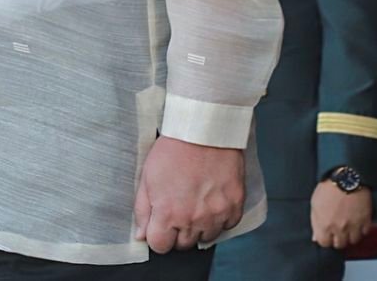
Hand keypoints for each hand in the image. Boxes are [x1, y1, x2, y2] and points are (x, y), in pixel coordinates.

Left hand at [133, 136, 245, 252]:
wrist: (205, 130)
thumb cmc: (174, 149)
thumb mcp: (148, 176)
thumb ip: (142, 210)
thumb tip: (141, 235)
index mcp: (168, 213)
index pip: (160, 246)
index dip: (158, 235)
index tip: (161, 223)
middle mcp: (193, 219)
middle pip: (183, 245)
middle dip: (178, 232)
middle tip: (179, 208)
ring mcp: (216, 214)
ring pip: (206, 238)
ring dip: (200, 227)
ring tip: (196, 202)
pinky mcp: (235, 206)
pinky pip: (228, 225)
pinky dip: (221, 218)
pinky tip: (213, 200)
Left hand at [310, 181, 372, 249]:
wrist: (346, 176)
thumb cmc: (329, 186)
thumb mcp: (315, 203)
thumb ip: (315, 222)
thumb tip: (315, 235)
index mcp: (324, 225)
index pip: (324, 243)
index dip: (326, 238)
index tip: (327, 234)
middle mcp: (339, 229)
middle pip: (339, 244)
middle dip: (338, 238)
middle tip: (338, 230)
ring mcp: (353, 225)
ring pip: (353, 240)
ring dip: (351, 235)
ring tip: (349, 227)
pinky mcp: (365, 220)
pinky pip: (365, 232)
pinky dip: (362, 229)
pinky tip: (358, 222)